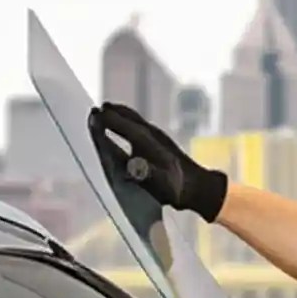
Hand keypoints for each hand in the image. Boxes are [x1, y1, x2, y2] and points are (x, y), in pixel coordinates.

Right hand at [88, 102, 227, 222]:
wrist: (200, 187)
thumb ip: (147, 174)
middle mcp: (154, 137)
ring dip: (122, 115)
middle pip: (131, 119)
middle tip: (98, 108)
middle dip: (114, 113)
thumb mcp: (162, 184)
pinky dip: (129, 123)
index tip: (96, 114)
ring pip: (136, 121)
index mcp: (151, 144)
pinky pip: (140, 128)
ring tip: (109, 109)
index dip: (111, 121)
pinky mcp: (161, 144)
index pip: (127, 127)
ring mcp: (158, 139)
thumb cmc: (178, 188)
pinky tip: (127, 126)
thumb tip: (132, 165)